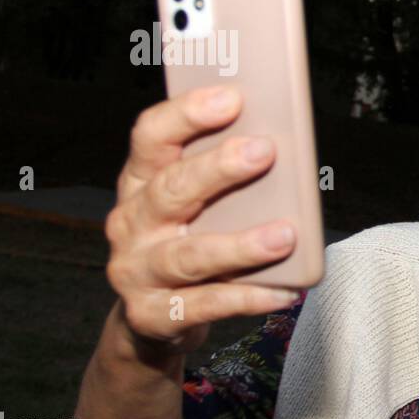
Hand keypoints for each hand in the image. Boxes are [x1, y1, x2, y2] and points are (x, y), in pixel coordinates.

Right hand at [105, 84, 302, 362]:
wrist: (153, 321)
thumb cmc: (189, 242)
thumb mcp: (197, 205)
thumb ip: (224, 177)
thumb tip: (282, 141)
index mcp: (140, 183)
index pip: (151, 138)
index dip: (186, 114)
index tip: (230, 97)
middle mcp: (131, 223)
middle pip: (170, 190)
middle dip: (218, 169)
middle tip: (265, 151)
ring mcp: (136, 272)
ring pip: (189, 256)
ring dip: (241, 245)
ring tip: (286, 235)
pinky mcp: (153, 315)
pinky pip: (206, 305)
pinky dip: (249, 297)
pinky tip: (285, 290)